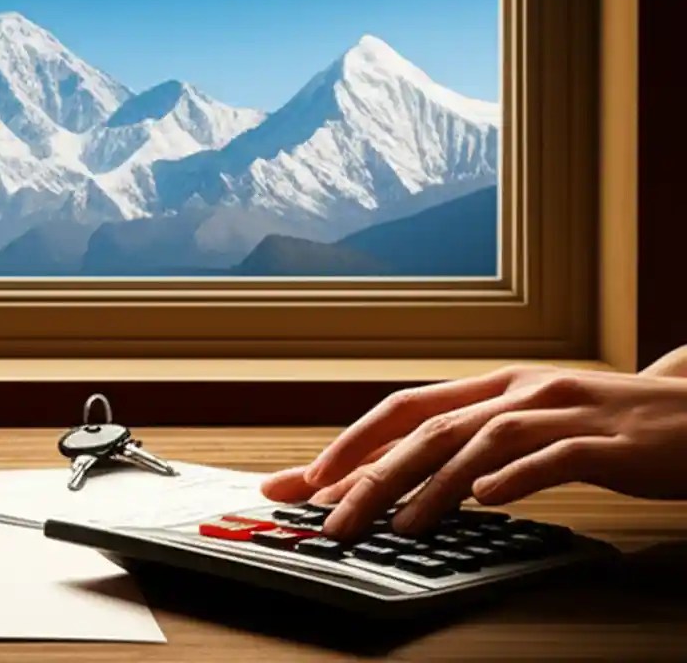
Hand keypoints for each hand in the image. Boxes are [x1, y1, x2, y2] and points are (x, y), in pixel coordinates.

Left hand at [260, 365, 686, 538]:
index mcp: (493, 387)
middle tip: (330, 519)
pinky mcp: (609, 442)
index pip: (404, 410)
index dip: (350, 443)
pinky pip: (556, 457)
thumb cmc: (603, 428)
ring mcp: (563, 412)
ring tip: (395, 525)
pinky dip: (517, 476)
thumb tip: (398, 479)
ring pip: (480, 442)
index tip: (304, 482)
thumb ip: (470, 445)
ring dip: (431, 485)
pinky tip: (488, 501)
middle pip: (428, 430)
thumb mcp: (529, 426)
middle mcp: (519, 391)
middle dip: (370, 475)